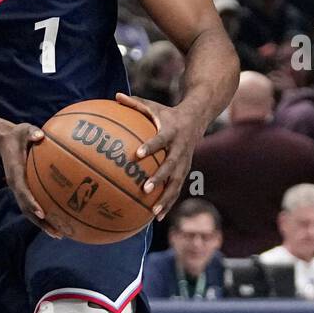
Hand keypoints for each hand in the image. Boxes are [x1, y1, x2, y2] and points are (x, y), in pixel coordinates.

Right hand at [0, 122, 75, 238]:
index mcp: (15, 174)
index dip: (32, 204)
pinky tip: (61, 218)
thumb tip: (40, 135)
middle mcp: (17, 185)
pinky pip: (35, 203)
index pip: (23, 192)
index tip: (43, 214)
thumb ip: (31, 132)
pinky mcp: (25, 188)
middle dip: (41, 223)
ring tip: (60, 234)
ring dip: (44, 224)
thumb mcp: (23, 129)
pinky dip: (46, 214)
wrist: (3, 140)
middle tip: (57, 232)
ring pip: (31, 211)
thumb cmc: (17, 134)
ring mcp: (20, 189)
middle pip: (28, 210)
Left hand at [115, 91, 203, 219]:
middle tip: (145, 189)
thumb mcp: (154, 105)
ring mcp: (184, 161)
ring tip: (154, 213)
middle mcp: (180, 149)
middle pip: (171, 166)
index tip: (138, 154)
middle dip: (159, 178)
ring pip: (177, 183)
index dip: (150, 146)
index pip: (160, 140)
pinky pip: (177, 189)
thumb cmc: (168, 113)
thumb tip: (115, 95)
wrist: (198, 117)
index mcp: (171, 132)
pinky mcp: (185, 170)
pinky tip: (157, 217)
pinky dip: (168, 203)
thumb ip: (135, 103)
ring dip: (166, 198)